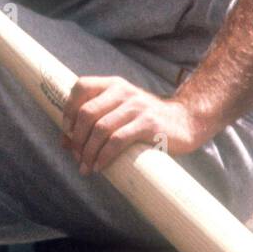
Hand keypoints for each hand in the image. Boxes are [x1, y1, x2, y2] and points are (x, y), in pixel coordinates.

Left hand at [61, 76, 207, 174]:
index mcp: (114, 85)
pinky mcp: (148, 124)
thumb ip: (100, 115)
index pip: (81, 87)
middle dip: (76, 138)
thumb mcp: (123, 108)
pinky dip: (104, 156)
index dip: (68, 110)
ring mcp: (136, 107)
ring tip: (85, 167)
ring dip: (88, 152)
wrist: (186, 120)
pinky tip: (100, 167)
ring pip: (100, 129)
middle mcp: (123, 92)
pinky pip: (117, 141)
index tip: (66, 132)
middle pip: (87, 112)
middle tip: (75, 156)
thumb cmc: (148, 119)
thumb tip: (67, 141)